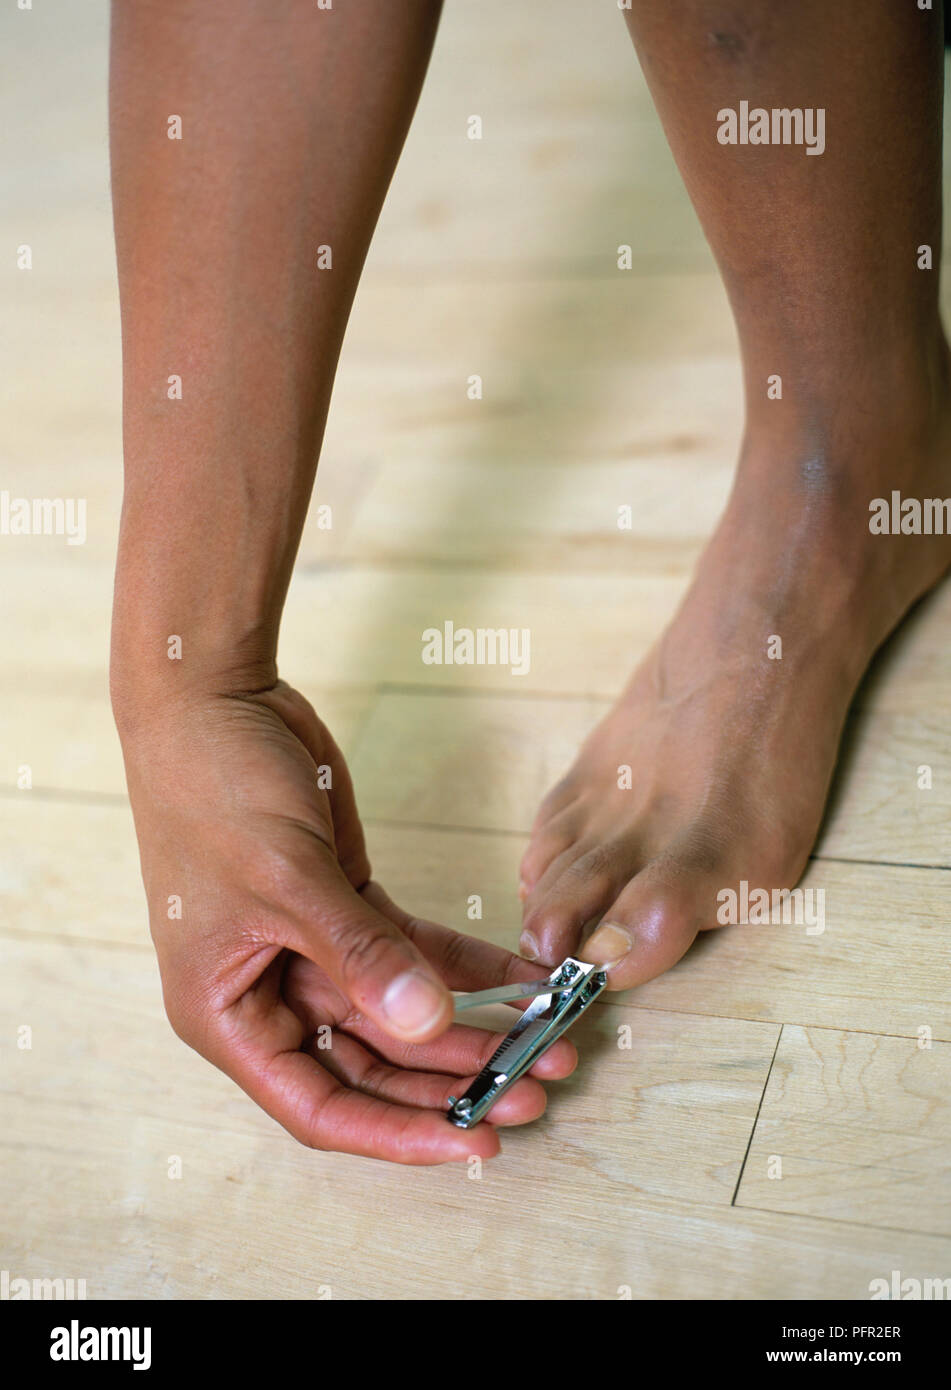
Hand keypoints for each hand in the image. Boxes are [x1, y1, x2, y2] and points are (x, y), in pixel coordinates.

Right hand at [115, 679, 575, 1162]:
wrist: (213, 701)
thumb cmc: (210, 792)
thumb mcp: (286, 880)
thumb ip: (360, 954)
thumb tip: (428, 1020)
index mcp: (229, 1015)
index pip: (321, 1106)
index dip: (400, 1132)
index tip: (476, 1138)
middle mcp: (271, 995)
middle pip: (374, 1066)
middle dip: (456, 1080)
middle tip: (536, 1087)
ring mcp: (314, 951)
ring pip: (405, 1013)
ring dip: (475, 1027)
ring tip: (551, 1041)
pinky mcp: (350, 908)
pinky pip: (417, 954)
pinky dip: (470, 967)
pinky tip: (526, 979)